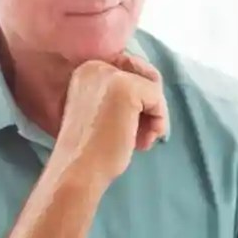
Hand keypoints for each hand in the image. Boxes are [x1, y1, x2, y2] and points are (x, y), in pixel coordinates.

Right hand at [51, 54, 168, 186]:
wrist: (78, 171)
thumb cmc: (91, 149)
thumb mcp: (103, 112)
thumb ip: (122, 97)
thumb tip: (155, 89)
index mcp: (87, 71)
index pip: (130, 72)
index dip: (139, 100)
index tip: (131, 125)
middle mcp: (97, 66)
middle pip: (145, 77)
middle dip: (149, 106)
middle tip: (141, 134)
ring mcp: (111, 75)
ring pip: (153, 88)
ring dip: (154, 116)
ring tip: (141, 140)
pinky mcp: (128, 89)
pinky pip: (158, 99)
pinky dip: (158, 121)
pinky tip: (143, 141)